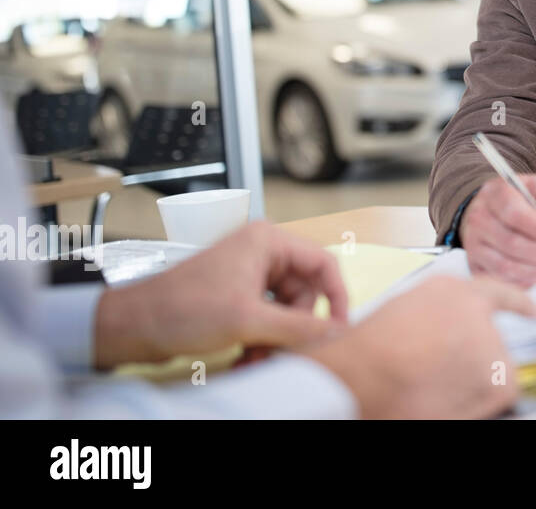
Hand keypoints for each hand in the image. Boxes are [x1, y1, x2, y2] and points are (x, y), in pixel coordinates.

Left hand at [94, 221, 347, 369]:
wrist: (131, 326)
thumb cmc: (180, 309)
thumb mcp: (248, 321)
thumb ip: (299, 327)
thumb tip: (338, 334)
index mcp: (268, 241)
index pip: (323, 264)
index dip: (336, 297)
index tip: (339, 329)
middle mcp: (261, 252)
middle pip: (305, 292)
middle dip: (295, 327)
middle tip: (282, 352)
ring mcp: (248, 274)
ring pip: (285, 309)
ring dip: (277, 339)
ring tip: (256, 359)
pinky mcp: (236, 295)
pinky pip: (266, 317)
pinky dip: (262, 339)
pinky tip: (246, 358)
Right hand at [304, 275, 535, 418]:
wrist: (362, 377)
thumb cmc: (371, 348)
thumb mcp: (407, 305)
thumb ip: (443, 311)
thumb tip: (456, 328)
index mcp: (458, 292)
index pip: (500, 294)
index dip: (519, 303)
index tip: (535, 311)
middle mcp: (483, 316)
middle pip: (495, 342)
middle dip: (475, 359)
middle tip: (439, 369)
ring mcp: (493, 349)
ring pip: (496, 372)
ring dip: (474, 382)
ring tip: (431, 383)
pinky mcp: (496, 383)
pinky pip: (497, 396)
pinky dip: (478, 403)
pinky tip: (441, 398)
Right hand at [460, 173, 535, 286]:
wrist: (500, 208)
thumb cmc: (527, 198)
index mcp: (496, 193)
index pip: (514, 213)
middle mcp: (479, 217)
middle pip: (510, 243)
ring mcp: (473, 243)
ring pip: (505, 266)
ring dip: (535, 268)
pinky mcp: (475, 264)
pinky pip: (502, 280)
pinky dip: (524, 279)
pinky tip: (535, 267)